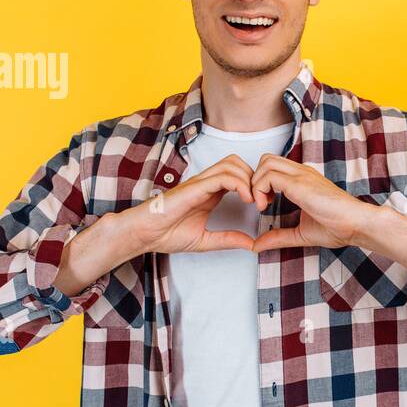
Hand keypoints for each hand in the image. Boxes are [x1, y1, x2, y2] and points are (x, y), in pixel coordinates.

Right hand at [121, 154, 259, 253]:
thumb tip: (250, 244)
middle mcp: (206, 183)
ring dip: (249, 180)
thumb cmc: (166, 234)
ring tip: (254, 202)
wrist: (143, 234)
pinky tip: (245, 199)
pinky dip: (239, 184)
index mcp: (210, 192)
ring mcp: (200, 183)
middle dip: (255, 178)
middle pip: (238, 163)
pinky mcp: (194, 187)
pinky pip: (222, 176)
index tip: (263, 205)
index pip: (238, 175)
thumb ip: (227, 240)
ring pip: (232, 165)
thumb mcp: (205, 240)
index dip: (254, 186)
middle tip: (262, 201)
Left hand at [249, 154, 380, 251]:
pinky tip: (266, 207)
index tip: (265, 205)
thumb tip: (258, 245)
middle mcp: (301, 173)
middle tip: (260, 202)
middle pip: (267, 159)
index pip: (274, 167)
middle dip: (256, 179)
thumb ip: (279, 237)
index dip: (262, 183)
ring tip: (262, 205)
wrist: (357, 224)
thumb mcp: (300, 233)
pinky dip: (260, 190)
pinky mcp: (299, 183)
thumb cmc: (338, 227)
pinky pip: (269, 176)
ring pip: (265, 163)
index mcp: (303, 180)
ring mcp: (301, 175)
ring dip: (256, 184)